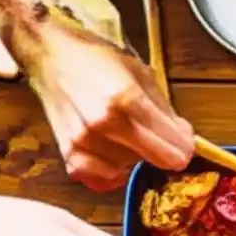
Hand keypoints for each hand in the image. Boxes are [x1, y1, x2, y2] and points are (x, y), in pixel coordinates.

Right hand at [27, 25, 193, 191]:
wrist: (50, 56)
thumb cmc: (96, 60)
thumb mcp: (140, 74)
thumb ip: (164, 109)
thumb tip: (184, 137)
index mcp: (125, 99)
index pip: (172, 146)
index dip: (185, 146)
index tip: (185, 141)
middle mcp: (103, 124)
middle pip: (156, 159)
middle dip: (165, 151)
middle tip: (160, 137)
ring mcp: (84, 142)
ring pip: (131, 169)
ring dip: (136, 158)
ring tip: (127, 136)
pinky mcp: (69, 155)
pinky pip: (103, 179)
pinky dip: (112, 172)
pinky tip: (113, 154)